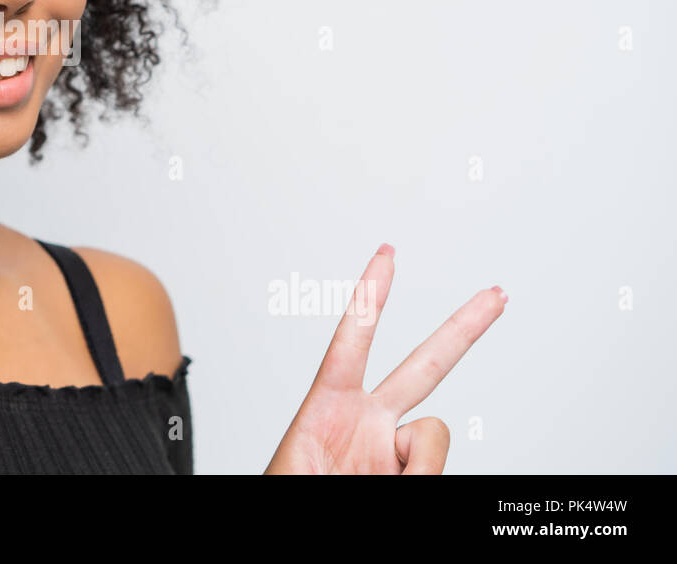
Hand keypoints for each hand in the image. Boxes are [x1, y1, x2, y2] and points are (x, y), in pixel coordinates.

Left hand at [265, 244, 506, 473]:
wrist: (301, 536)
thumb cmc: (290, 494)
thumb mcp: (303, 469)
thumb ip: (367, 451)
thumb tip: (420, 448)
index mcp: (327, 408)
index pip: (352, 340)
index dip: (371, 296)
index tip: (389, 252)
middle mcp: (368, 422)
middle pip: (425, 366)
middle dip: (463, 329)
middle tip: (497, 293)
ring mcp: (393, 452)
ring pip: (435, 436)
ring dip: (415, 465)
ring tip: (377, 482)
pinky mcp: (412, 475)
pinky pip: (435, 470)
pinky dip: (420, 479)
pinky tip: (398, 487)